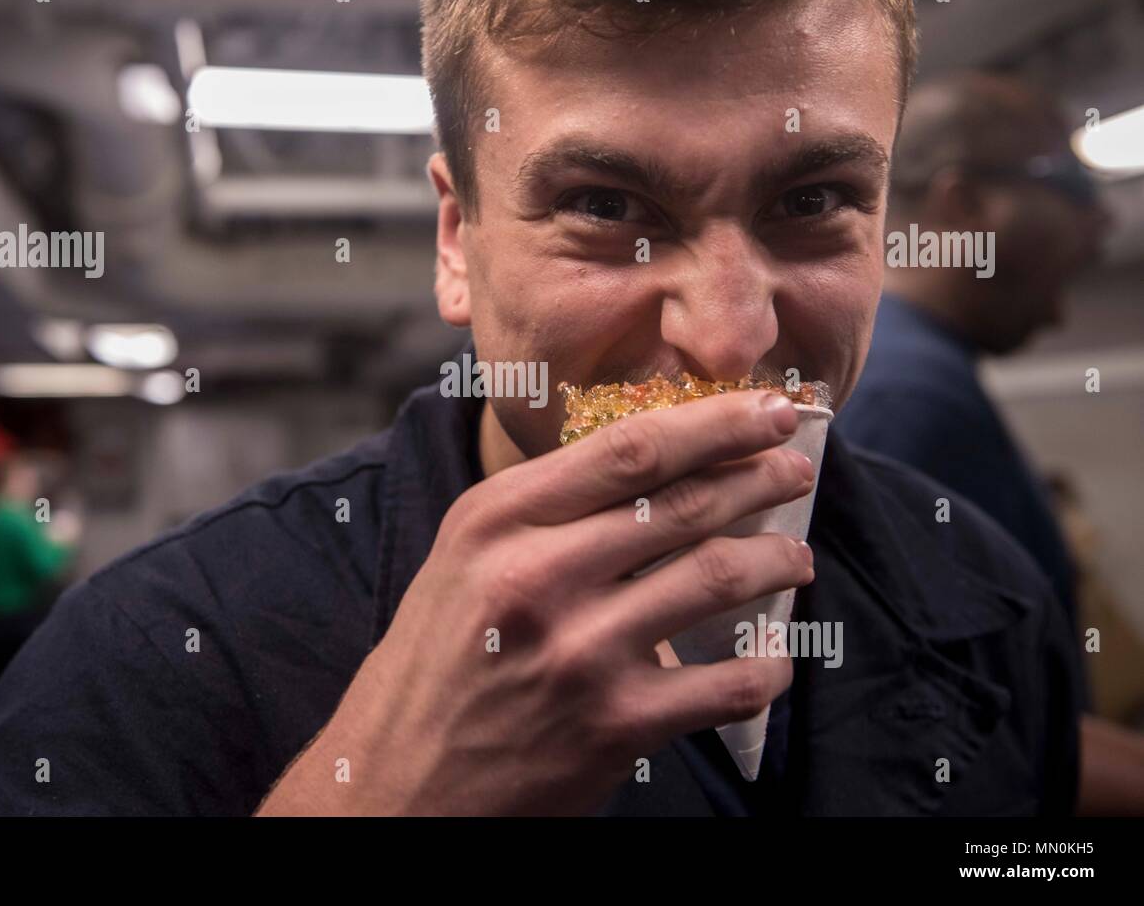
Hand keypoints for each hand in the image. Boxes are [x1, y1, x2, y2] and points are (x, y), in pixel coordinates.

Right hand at [258, 390, 814, 814]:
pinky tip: (775, 651)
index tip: (764, 409)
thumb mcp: (463, 560)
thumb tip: (652, 464)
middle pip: (682, 505)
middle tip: (797, 468)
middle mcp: (537, 577)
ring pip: (717, 578)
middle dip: (759, 478)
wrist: (397, 785)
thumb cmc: (435, 664)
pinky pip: (728, 683)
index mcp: (495, 522)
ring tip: (795, 556)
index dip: (714, 423)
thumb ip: (542, 511)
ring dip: (777, 559)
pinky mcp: (615, 726)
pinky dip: (770, 664)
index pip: (628, 451)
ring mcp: (581, 654)